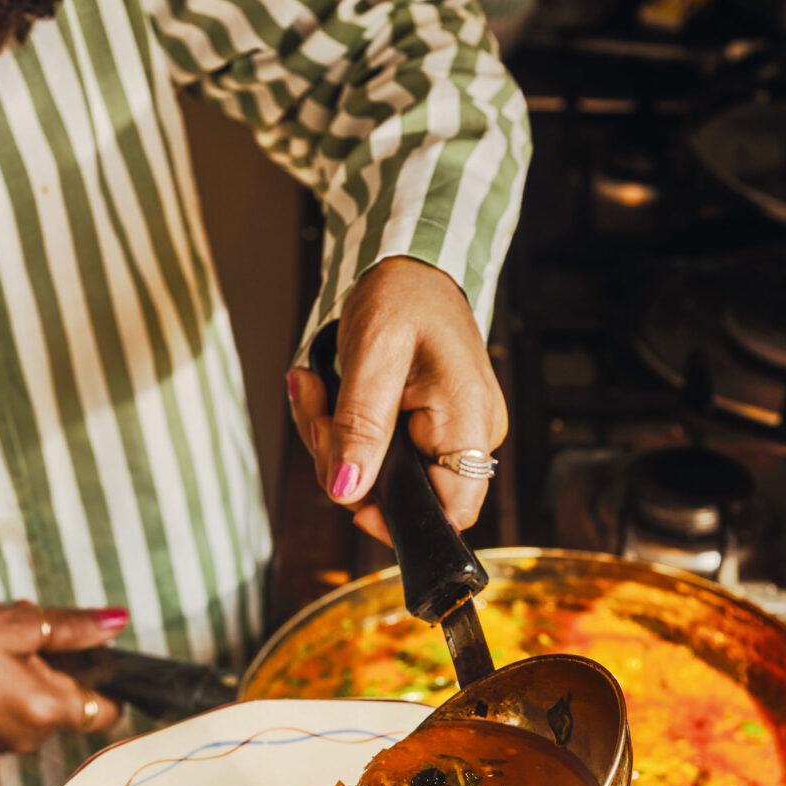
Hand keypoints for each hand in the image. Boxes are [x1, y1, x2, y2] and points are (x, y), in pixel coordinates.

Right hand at [0, 598, 125, 753]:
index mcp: (45, 711)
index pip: (108, 710)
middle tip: (25, 628)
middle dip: (57, 663)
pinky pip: (11, 709)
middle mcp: (27, 737)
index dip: (105, 677)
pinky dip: (6, 683)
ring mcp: (1, 741)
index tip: (87, 650)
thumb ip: (73, 627)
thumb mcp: (16, 623)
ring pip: (39, 703)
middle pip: (71, 702)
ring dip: (30, 669)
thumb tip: (115, 622)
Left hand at [287, 257, 507, 544]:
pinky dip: (339, 430)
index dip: (396, 520)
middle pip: (400, 496)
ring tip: (316, 387)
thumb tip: (347, 491)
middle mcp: (465, 437)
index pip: (450, 512)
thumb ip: (361, 427)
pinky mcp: (420, 430)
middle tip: (317, 411)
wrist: (410, 266)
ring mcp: (444, 435)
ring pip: (376, 476)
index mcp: (468, 422)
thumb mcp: (374, 355)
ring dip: (331, 442)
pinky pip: (373, 453)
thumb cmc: (403, 296)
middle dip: (342, 462)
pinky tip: (326, 391)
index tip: (346, 490)